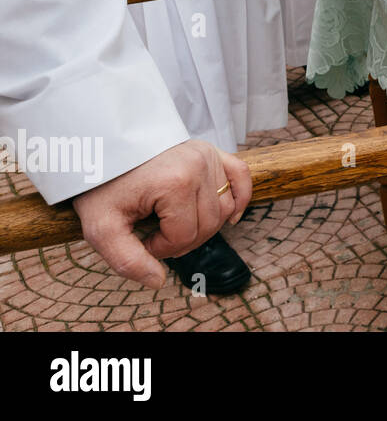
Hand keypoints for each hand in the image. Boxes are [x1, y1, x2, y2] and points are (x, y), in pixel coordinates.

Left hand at [71, 140, 250, 288]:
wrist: (105, 149)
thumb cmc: (102, 185)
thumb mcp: (102, 227)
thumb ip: (127, 260)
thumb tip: (159, 281)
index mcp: (174, 183)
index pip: (184, 236)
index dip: (161, 248)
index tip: (140, 239)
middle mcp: (198, 166)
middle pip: (207, 224)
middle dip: (182, 239)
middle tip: (156, 236)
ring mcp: (208, 156)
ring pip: (223, 208)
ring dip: (204, 225)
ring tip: (176, 224)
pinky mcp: (213, 151)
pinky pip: (240, 176)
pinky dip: (240, 198)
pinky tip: (230, 217)